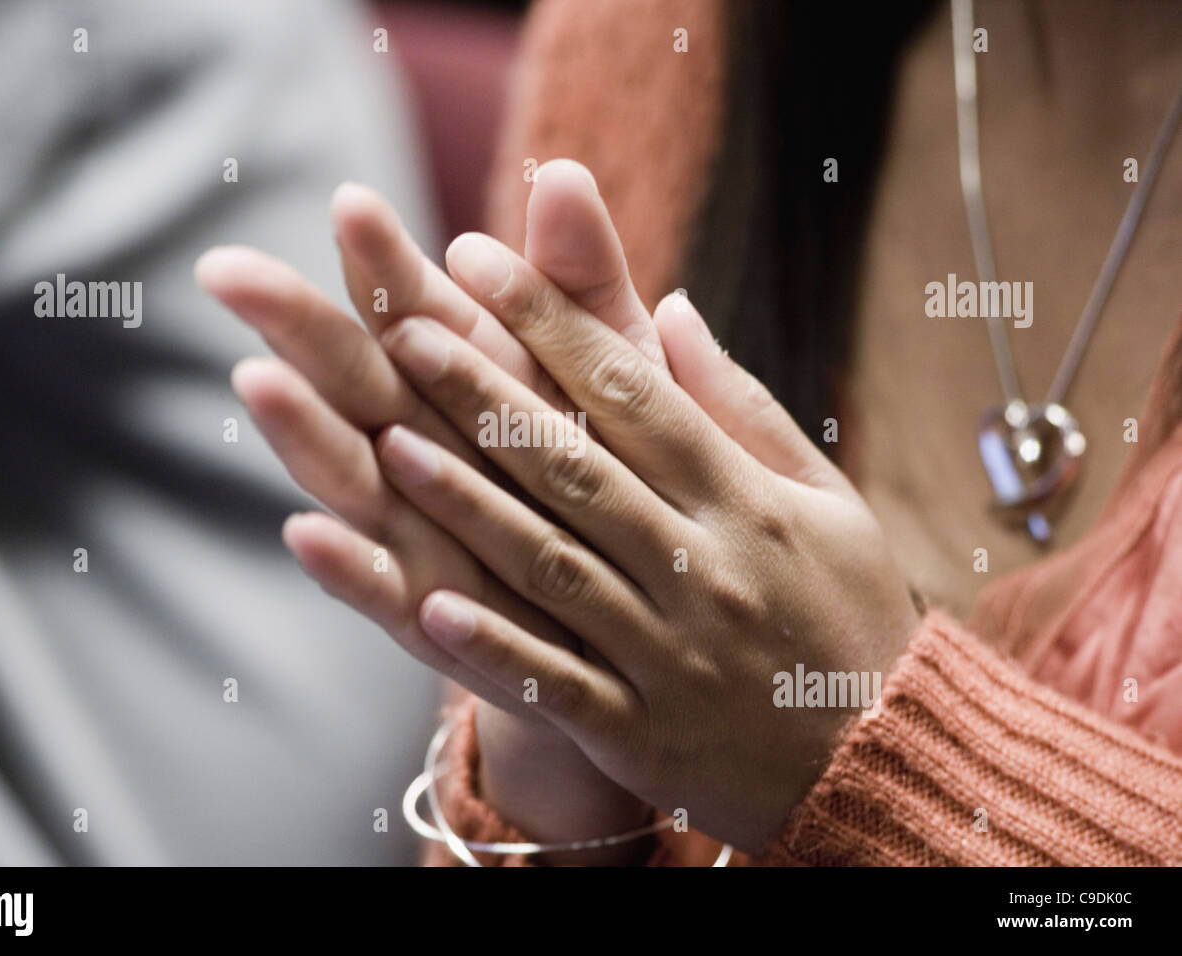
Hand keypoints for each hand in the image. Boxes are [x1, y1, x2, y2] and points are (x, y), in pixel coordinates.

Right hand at [197, 161, 665, 848]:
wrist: (636, 621)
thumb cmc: (626, 484)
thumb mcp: (618, 377)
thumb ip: (581, 287)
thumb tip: (567, 173)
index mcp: (477, 385)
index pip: (415, 312)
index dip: (385, 264)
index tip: (352, 202)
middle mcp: (432, 454)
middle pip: (359, 384)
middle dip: (300, 329)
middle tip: (228, 269)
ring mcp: (423, 537)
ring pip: (357, 481)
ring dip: (306, 437)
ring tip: (259, 383)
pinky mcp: (434, 618)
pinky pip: (386, 594)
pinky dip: (350, 569)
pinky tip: (308, 534)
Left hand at [374, 232, 920, 853]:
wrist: (887, 762)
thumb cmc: (852, 616)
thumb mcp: (826, 501)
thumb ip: (742, 406)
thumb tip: (672, 306)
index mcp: (744, 501)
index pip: (633, 394)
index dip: (550, 325)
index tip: (480, 261)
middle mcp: (703, 567)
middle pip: (577, 466)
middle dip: (486, 393)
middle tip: (406, 328)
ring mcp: (670, 654)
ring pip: (555, 566)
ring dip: (470, 505)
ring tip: (392, 444)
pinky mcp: (643, 734)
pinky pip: (561, 685)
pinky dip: (497, 648)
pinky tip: (430, 606)